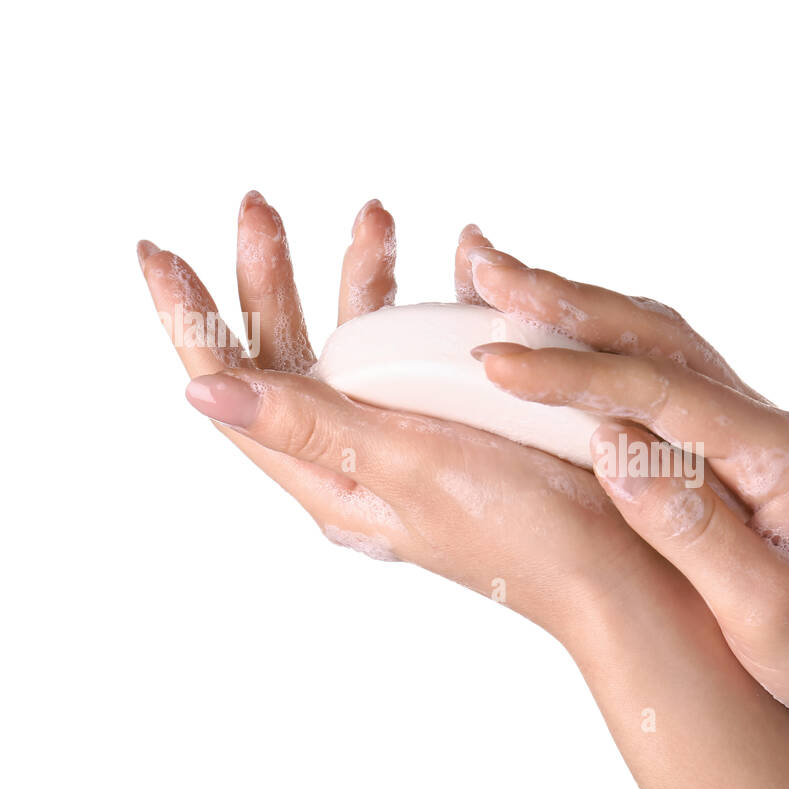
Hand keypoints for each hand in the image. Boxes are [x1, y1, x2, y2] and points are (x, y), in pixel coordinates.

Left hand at [137, 196, 666, 636]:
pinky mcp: (459, 428)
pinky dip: (419, 306)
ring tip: (375, 218)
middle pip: (287, 357)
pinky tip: (448, 272)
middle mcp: (358, 459)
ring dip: (351, 281)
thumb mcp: (406, 465)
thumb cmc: (522, 529)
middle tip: (260, 208)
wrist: (620, 569)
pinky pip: (417, 357)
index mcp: (330, 476)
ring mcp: (409, 441)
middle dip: (269, 277)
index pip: (235, 388)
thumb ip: (308, 423)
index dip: (192, 321)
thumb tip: (203, 394)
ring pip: (354, 349)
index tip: (159, 250)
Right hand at [461, 241, 788, 733]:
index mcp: (781, 456)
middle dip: (567, 301)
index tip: (492, 363)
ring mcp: (755, 431)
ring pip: (663, 344)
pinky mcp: (737, 448)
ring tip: (502, 280)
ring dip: (583, 308)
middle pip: (661, 338)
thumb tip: (609, 446)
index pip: (663, 391)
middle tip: (482, 265)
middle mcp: (771, 424)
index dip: (574, 373)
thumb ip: (691, 529)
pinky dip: (606, 344)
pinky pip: (666, 375)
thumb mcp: (766, 613)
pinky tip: (560, 334)